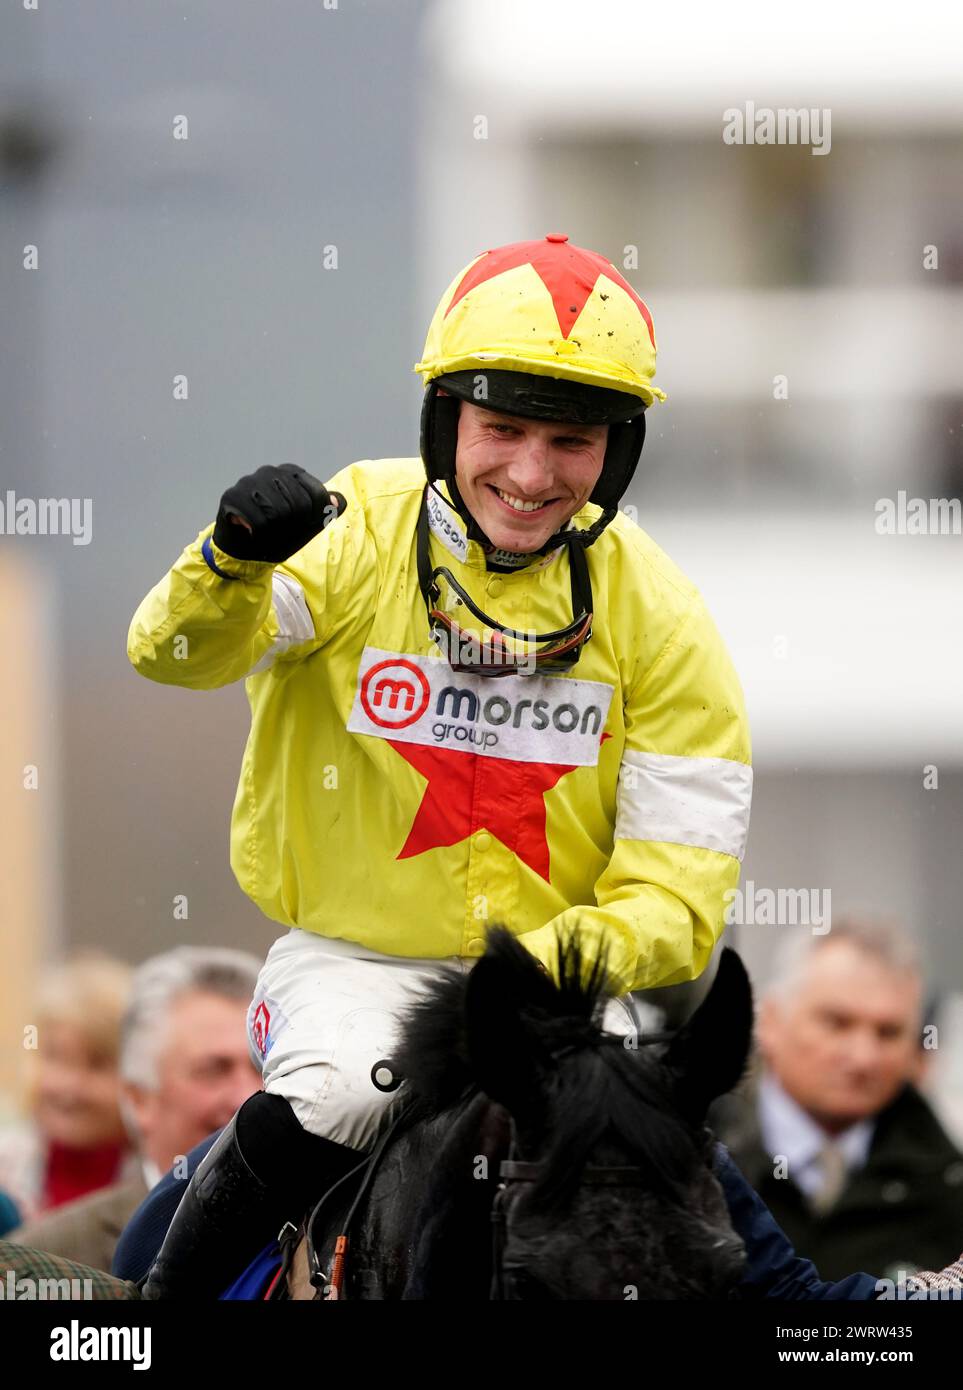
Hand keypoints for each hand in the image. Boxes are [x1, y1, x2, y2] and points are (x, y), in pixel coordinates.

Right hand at [212, 463, 343, 562]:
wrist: (245, 551)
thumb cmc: (278, 534)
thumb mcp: (308, 525)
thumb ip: (326, 511)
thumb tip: (339, 500)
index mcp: (291, 472)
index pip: (318, 495)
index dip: (314, 519)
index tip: (300, 525)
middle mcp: (271, 471)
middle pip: (300, 505)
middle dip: (294, 527)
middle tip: (280, 532)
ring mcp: (250, 481)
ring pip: (279, 512)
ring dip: (277, 533)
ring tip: (268, 533)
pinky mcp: (233, 496)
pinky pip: (259, 521)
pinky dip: (261, 536)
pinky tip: (253, 534)